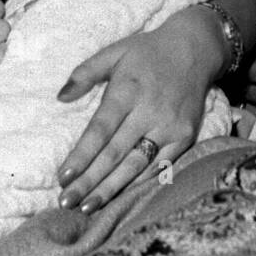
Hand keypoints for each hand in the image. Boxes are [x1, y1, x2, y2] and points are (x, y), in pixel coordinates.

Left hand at [55, 6, 222, 213]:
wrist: (195, 48)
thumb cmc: (147, 51)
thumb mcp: (114, 52)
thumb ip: (85, 73)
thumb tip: (61, 97)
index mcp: (128, 89)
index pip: (100, 130)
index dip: (81, 155)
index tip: (63, 177)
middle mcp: (149, 111)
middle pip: (115, 154)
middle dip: (90, 181)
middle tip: (67, 202)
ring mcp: (170, 126)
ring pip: (137, 165)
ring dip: (112, 189)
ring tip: (89, 207)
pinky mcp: (186, 136)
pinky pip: (160, 166)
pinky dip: (140, 183)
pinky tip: (122, 197)